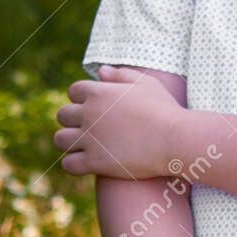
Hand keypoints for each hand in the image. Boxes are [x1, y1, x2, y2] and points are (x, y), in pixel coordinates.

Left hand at [54, 65, 185, 178]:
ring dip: (68, 142)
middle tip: (85, 128)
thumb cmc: (164, 110)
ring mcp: (90, 138)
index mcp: (98, 92)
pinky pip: (69, 164)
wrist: (175, 139)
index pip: (74, 91)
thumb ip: (121, 76)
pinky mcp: (94, 162)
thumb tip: (101, 72)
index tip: (90, 107)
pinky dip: (74, 164)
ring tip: (80, 146)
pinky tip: (84, 164)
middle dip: (72, 121)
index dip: (81, 99)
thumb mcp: (146, 84)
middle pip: (63, 115)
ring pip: (60, 140)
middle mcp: (88, 114)